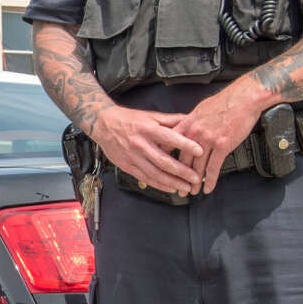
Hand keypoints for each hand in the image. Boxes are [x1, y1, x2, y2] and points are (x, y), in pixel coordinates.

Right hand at [89, 105, 204, 196]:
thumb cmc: (129, 119)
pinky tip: (170, 188)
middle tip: (195, 178)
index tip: (200, 151)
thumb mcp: (150, 115)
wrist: (103, 124)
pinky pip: (145, 178)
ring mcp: (132, 157)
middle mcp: (140, 144)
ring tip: (186, 187)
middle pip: (163, 161)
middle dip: (182, 172)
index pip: (169, 138)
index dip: (185, 145)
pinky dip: (159, 185)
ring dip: (172, 182)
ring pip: (155, 173)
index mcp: (147, 129)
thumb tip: (192, 120)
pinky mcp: (127, 166)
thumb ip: (171, 120)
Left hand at [168, 83, 268, 193]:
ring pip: (197, 167)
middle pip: (182, 160)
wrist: (243, 98)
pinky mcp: (222, 145)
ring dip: (194, 182)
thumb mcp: (200, 110)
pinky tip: (208, 188)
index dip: (164, 158)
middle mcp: (194, 133)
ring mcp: (208, 140)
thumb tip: (184, 131)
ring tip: (191, 191)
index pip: (170, 144)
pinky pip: (214, 167)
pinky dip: (211, 180)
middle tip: (176, 187)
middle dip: (178, 176)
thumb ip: (190, 123)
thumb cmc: (224, 102)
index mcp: (187, 124)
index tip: (160, 169)